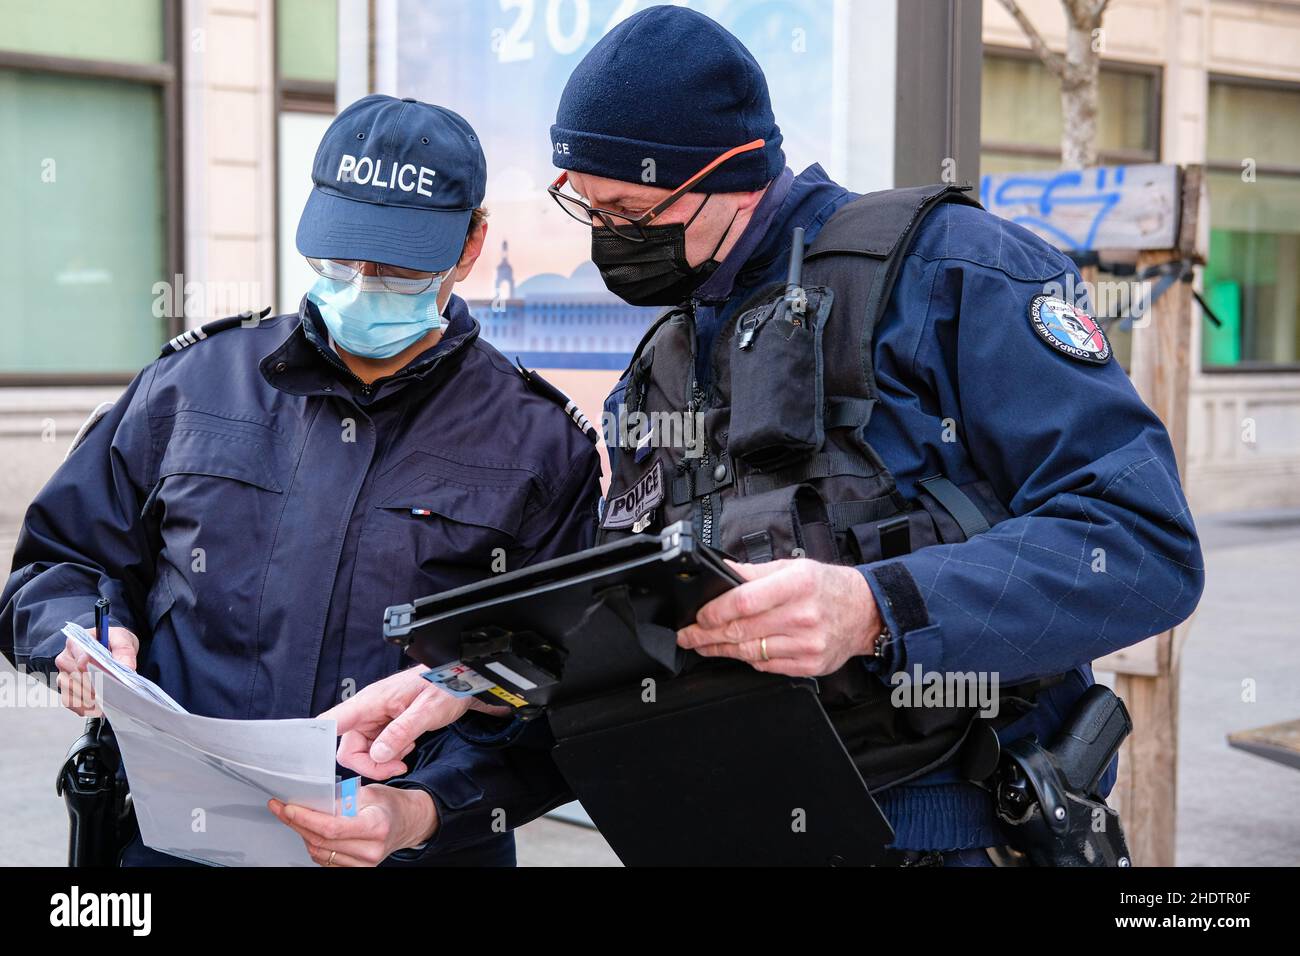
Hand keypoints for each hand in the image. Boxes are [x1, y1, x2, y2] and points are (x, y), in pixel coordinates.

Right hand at [54, 626, 139, 715]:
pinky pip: (70, 702)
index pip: (78, 656)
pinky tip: (99, 709)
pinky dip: (84, 708)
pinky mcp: (66, 689)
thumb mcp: (122, 639)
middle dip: (95, 686)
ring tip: (108, 702)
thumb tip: (127, 668)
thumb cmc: (112, 642)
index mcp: (76, 643)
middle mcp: (65, 659)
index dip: (88, 666)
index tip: (100, 675)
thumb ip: (124, 651)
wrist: (109, 648)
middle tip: (112, 693)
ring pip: (71, 692)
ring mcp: (63, 675)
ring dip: (89, 699)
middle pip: (75, 677)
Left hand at [269, 783, 435, 866]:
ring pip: (319, 853)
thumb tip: (311, 803)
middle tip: (282, 809)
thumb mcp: (368, 792)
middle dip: (297, 823)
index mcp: (376, 827)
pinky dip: (314, 845)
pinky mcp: (357, 870)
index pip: (332, 828)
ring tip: (299, 818)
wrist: (406, 822)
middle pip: (322, 841)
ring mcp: (364, 864)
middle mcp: (370, 850)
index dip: (305, 818)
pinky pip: (325, 861)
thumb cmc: (388, 805)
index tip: (288, 808)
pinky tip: (312, 832)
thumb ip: (341, 800)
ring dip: (303, 834)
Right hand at [320, 667, 506, 779]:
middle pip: (348, 748)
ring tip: (407, 751)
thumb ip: (401, 732)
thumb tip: (378, 754)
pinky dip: (390, 755)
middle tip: (397, 766)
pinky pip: (376, 749)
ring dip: (382, 760)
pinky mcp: (384, 725)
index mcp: (370, 701)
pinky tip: (407, 746)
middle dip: (370, 764)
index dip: (316, 742)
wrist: (459, 683)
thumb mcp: (427, 711)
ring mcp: (375, 718)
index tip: (318, 764)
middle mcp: (367, 710)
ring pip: (363, 751)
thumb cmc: (444, 688)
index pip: (331, 721)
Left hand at [677, 559, 881, 676]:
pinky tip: (736, 652)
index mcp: (797, 584)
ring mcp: (807, 644)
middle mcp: (802, 616)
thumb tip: (721, 573)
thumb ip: (755, 572)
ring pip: (751, 652)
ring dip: (721, 650)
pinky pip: (768, 666)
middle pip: (742, 630)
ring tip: (703, 645)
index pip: (744, 601)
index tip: (698, 616)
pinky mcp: (810, 665)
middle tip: (689, 635)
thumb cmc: (827, 587)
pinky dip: (748, 660)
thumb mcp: (794, 567)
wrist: (865, 612)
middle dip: (707, 634)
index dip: (715, 611)